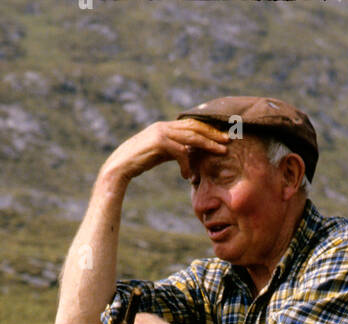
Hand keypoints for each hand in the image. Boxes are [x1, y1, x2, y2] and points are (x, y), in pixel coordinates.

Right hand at [101, 118, 229, 184]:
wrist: (120, 166)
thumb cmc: (139, 162)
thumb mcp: (161, 154)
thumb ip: (175, 150)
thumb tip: (190, 154)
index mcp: (166, 127)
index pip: (191, 124)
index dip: (208, 129)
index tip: (221, 136)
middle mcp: (164, 126)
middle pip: (195, 127)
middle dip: (212, 133)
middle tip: (228, 140)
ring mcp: (161, 132)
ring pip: (191, 136)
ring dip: (208, 144)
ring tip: (221, 151)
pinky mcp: (158, 143)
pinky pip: (180, 151)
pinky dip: (186, 164)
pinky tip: (187, 175)